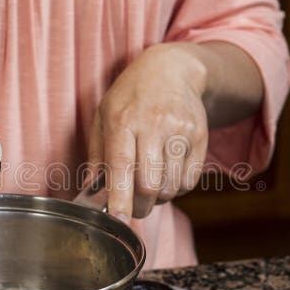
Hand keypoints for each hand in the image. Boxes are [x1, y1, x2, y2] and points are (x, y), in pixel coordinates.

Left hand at [89, 43, 208, 220]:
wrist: (172, 69)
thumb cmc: (131, 96)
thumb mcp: (103, 114)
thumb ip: (96, 154)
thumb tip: (89, 189)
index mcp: (123, 120)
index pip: (122, 165)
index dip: (120, 197)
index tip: (118, 220)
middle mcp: (153, 124)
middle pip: (149, 184)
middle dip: (140, 206)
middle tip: (134, 207)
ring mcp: (180, 131)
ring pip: (170, 187)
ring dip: (159, 198)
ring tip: (151, 184)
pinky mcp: (200, 137)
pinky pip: (189, 181)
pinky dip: (177, 189)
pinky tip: (167, 175)